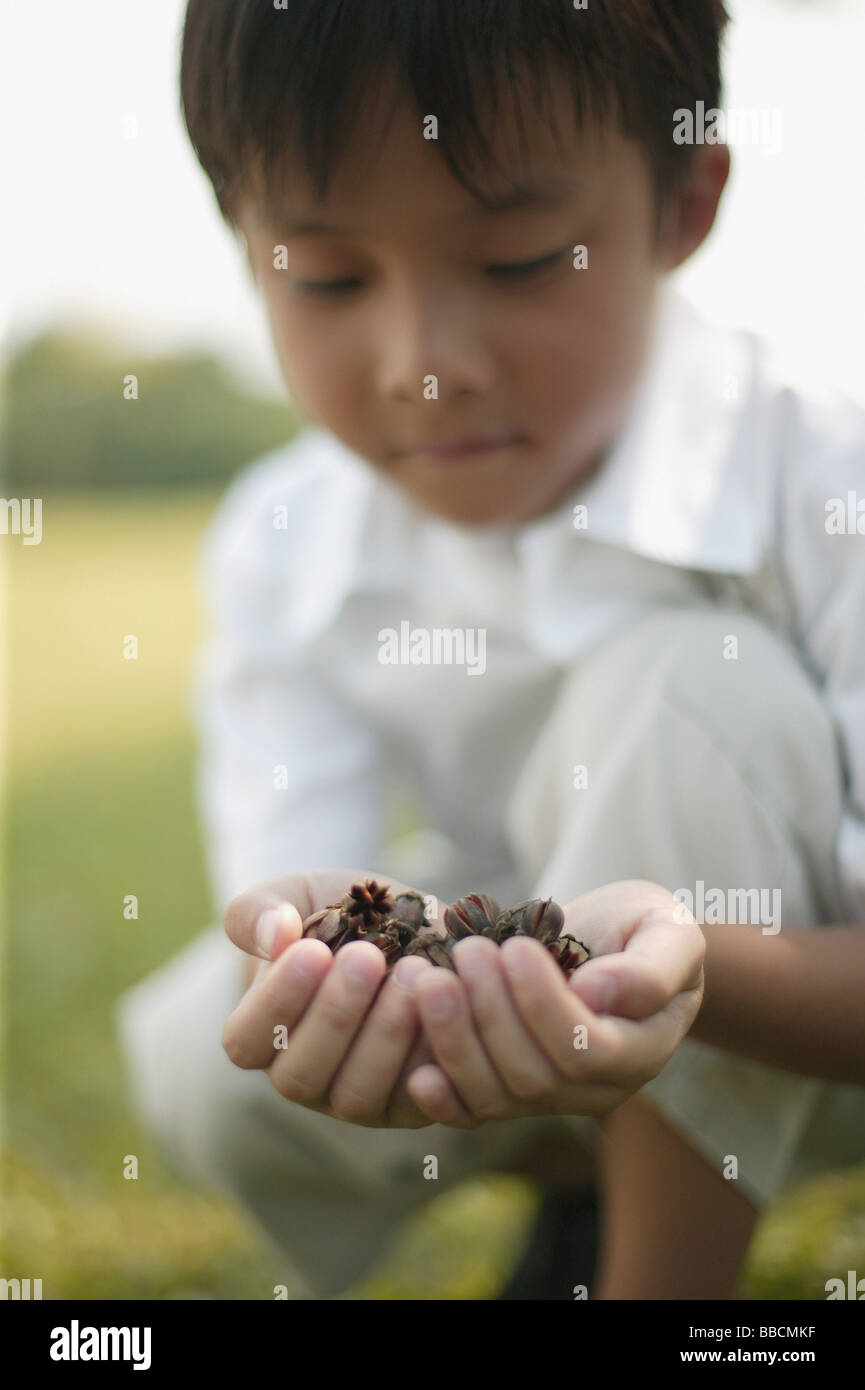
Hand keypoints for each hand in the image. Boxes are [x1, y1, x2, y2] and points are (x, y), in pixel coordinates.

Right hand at [221, 869, 439, 1127]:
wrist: (409, 927)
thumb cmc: (338, 914)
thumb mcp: (296, 896)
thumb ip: (261, 910)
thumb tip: (274, 931)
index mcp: (262, 1035)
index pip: (247, 1040)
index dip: (276, 1001)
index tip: (312, 950)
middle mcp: (303, 1076)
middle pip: (299, 1075)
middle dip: (335, 1015)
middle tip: (367, 957)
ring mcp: (354, 1098)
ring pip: (356, 1095)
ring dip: (385, 1034)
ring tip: (413, 971)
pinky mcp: (407, 1104)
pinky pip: (415, 1099)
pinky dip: (430, 1052)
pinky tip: (446, 998)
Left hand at [397, 880, 704, 1127]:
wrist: (613, 942)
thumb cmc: (643, 929)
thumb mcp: (667, 931)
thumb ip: (650, 968)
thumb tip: (597, 995)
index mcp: (642, 1051)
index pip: (587, 1050)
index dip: (544, 1004)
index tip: (516, 947)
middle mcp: (597, 1089)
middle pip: (534, 1075)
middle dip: (491, 1012)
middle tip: (467, 952)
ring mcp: (550, 1098)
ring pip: (497, 1095)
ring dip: (456, 1038)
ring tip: (430, 978)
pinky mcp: (508, 1091)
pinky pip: (473, 1112)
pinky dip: (443, 1098)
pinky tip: (417, 1072)